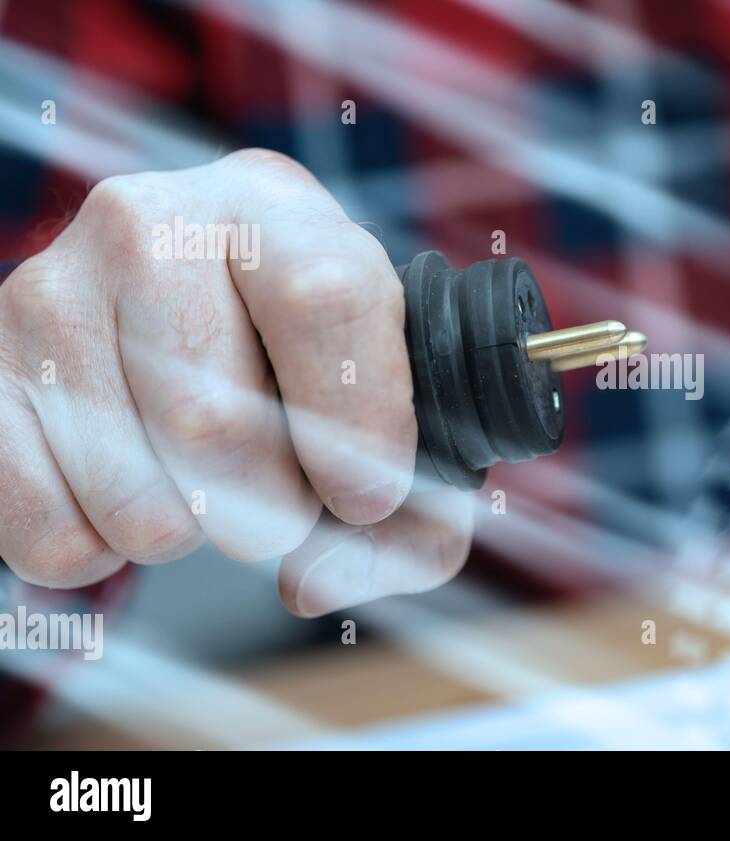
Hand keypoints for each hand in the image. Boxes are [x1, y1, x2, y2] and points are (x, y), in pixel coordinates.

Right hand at [0, 149, 470, 615]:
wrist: (204, 337)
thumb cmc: (320, 381)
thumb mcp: (401, 428)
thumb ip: (411, 526)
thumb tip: (310, 582)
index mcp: (279, 211)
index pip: (325, 301)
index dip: (359, 425)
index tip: (366, 495)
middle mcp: (153, 225)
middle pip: (213, 421)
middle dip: (273, 510)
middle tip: (285, 500)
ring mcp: (50, 293)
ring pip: (134, 500)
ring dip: (193, 535)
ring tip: (205, 480)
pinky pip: (48, 534)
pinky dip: (106, 553)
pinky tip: (132, 491)